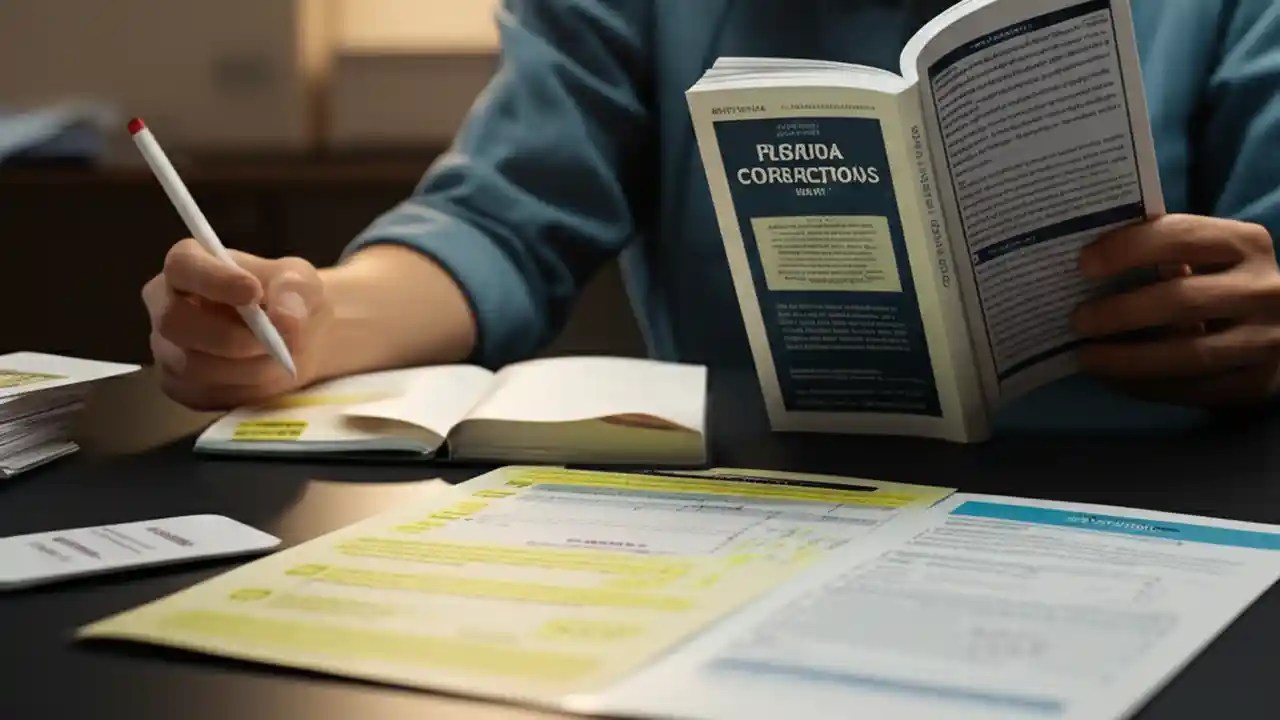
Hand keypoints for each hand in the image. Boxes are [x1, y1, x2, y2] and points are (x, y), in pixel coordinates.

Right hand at [142, 238, 329, 409]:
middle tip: (273, 341)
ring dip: (245, 367)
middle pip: (173, 321)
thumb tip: (285, 318)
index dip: (213, 280)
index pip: (182, 265)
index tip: (253, 291)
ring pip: (191, 365)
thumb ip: (295, 291)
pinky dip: (242, 389)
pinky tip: (264, 377)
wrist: (296, 341)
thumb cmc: (288, 300)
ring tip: (279, 358)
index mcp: (189, 265)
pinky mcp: (179, 385)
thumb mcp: (302, 282)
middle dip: (229, 336)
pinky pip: (202, 393)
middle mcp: (166, 304)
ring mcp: (167, 348)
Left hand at [1071, 214, 1279, 405]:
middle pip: (1181, 301)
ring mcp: (1266, 339)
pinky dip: (1146, 386)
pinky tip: (1115, 379)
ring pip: (1188, 355)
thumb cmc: (1224, 281)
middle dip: (1120, 312)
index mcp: (1246, 243)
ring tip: (1086, 357)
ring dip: (1127, 359)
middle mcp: (1264, 289)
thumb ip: (1164, 251)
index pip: (1180, 236)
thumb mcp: (1208, 255)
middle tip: (1078, 321)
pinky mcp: (1257, 382)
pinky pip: (1193, 390)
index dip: (1128, 249)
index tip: (1084, 265)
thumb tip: (1089, 262)